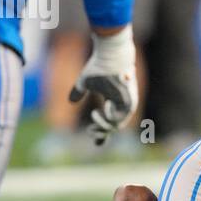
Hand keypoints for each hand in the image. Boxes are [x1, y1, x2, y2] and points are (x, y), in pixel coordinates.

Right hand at [71, 28, 138, 144]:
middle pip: (113, 127)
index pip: (109, 123)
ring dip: (103, 123)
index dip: (102, 135)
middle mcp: (121, 105)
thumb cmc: (98, 66)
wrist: (109, 55)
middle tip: (90, 129)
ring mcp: (127, 103)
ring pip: (116, 125)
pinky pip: (121, 117)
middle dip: (100, 131)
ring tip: (95, 113)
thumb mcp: (85, 82)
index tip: (97, 145)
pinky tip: (106, 106)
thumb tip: (70, 101)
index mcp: (113, 102)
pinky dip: (111, 116)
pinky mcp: (130, 101)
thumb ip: (79, 93)